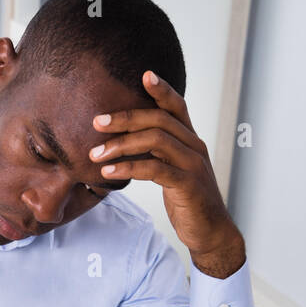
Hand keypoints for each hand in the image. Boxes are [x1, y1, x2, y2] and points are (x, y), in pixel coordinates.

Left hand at [90, 70, 245, 278]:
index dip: (162, 89)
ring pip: (156, 140)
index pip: (177, 106)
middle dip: (125, 118)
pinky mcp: (188, 185)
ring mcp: (193, 164)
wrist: (210, 232)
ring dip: (121, 145)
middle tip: (96, 123)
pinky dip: (128, 167)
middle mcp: (194, 146)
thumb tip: (127, 143)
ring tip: (95, 154)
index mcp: (190, 140)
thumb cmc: (187, 201)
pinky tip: (108, 172)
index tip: (143, 74)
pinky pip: (154, 169)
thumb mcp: (172, 171)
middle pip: (159, 119)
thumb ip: (158, 154)